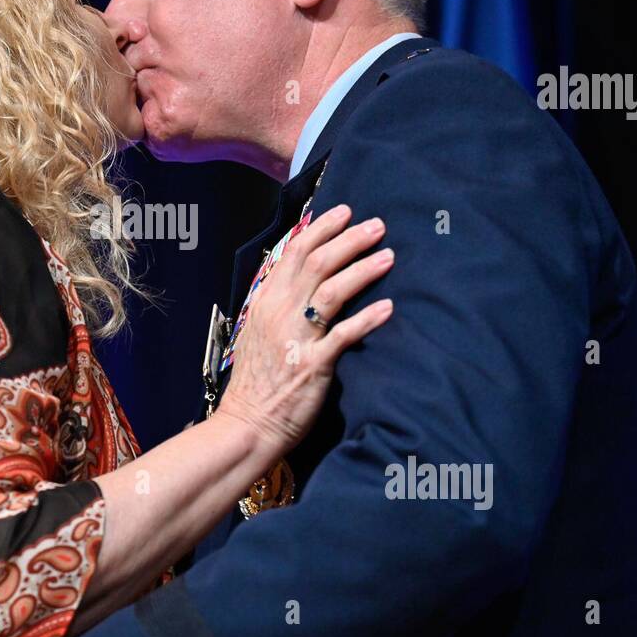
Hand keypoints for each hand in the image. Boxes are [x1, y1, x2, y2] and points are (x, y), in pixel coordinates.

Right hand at [217, 204, 393, 454]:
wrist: (247, 424)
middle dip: (349, 239)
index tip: (345, 212)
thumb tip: (300, 279)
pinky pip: (343, 335)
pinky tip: (389, 307)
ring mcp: (295, 338)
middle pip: (316, 263)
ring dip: (362, 270)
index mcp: (266, 302)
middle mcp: (279, 313)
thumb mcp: (258, 332)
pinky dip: (367, 319)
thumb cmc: (257, 381)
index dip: (321, 228)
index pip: (294, 252)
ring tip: (389, 256)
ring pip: (331, 291)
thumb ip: (279, 304)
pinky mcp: (312, 365)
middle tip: (378, 225)